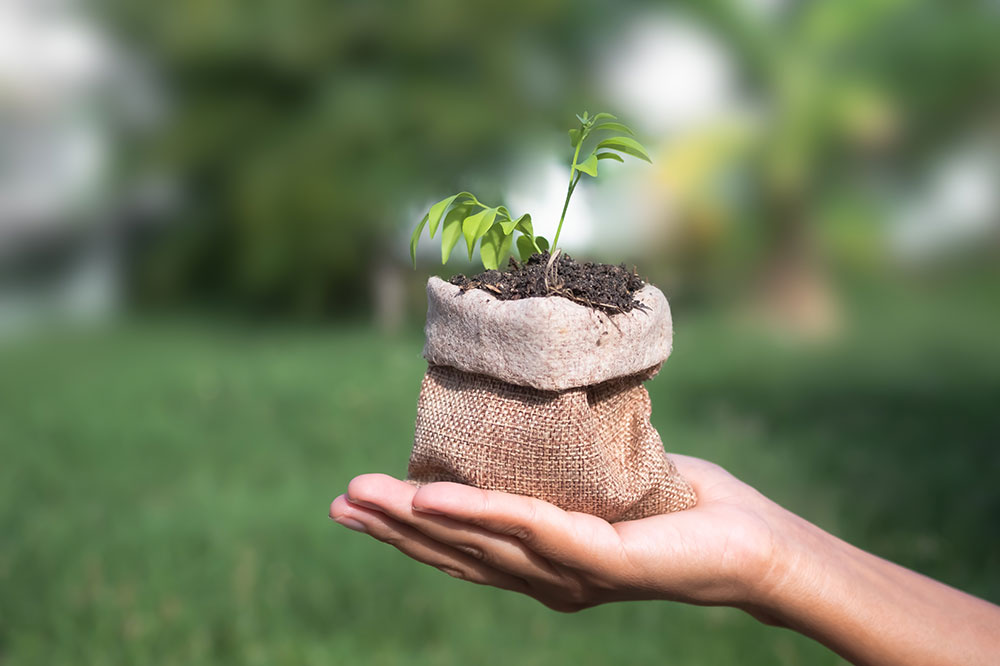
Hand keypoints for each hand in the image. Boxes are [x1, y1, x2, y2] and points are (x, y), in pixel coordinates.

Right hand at [330, 455, 788, 613]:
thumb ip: (563, 467)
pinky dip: (480, 514)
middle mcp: (547, 577)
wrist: (754, 540)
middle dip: (393, 528)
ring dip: (417, 521)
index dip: (409, 528)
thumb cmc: (684, 505)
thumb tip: (531, 413)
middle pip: (457, 552)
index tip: (359, 502)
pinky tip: (434, 499)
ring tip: (364, 497)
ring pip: (480, 544)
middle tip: (339, 501)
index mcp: (543, 560)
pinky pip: (532, 530)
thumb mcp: (606, 480)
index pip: (465, 547)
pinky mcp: (603, 561)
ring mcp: (572, 574)